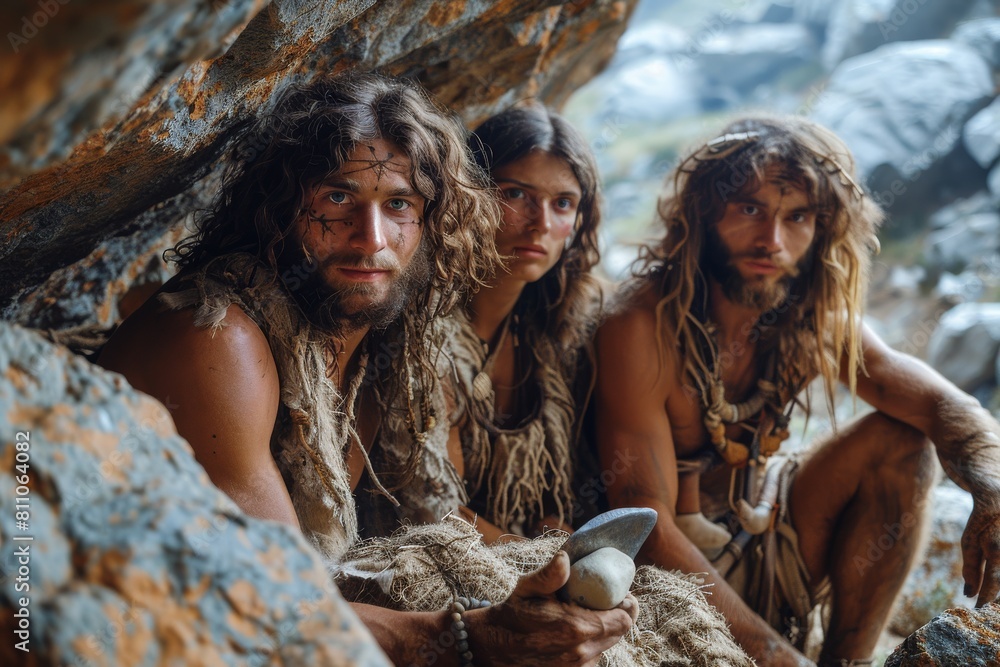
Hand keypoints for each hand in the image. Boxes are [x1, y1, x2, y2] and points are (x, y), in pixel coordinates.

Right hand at [467, 550, 636, 665]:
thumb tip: (566, 558)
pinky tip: (572, 634)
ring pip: (607, 645)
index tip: (618, 593)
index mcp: (576, 627)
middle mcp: (582, 652)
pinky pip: (593, 657)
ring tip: (584, 616)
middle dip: (615, 615)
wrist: (493, 646)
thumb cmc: (512, 614)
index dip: (625, 603)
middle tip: (602, 601)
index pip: (624, 618)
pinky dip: (589, 645)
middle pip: (619, 632)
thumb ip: (550, 574)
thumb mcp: (527, 588)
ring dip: (602, 631)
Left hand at [961, 501, 999, 605]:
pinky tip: (997, 589)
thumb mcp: (970, 541)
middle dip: (998, 598)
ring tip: (993, 601)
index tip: (980, 611)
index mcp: (997, 551)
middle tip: (990, 611)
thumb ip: (971, 568)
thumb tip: (969, 594)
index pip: (993, 583)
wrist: (999, 500)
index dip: (987, 599)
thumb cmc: (981, 521)